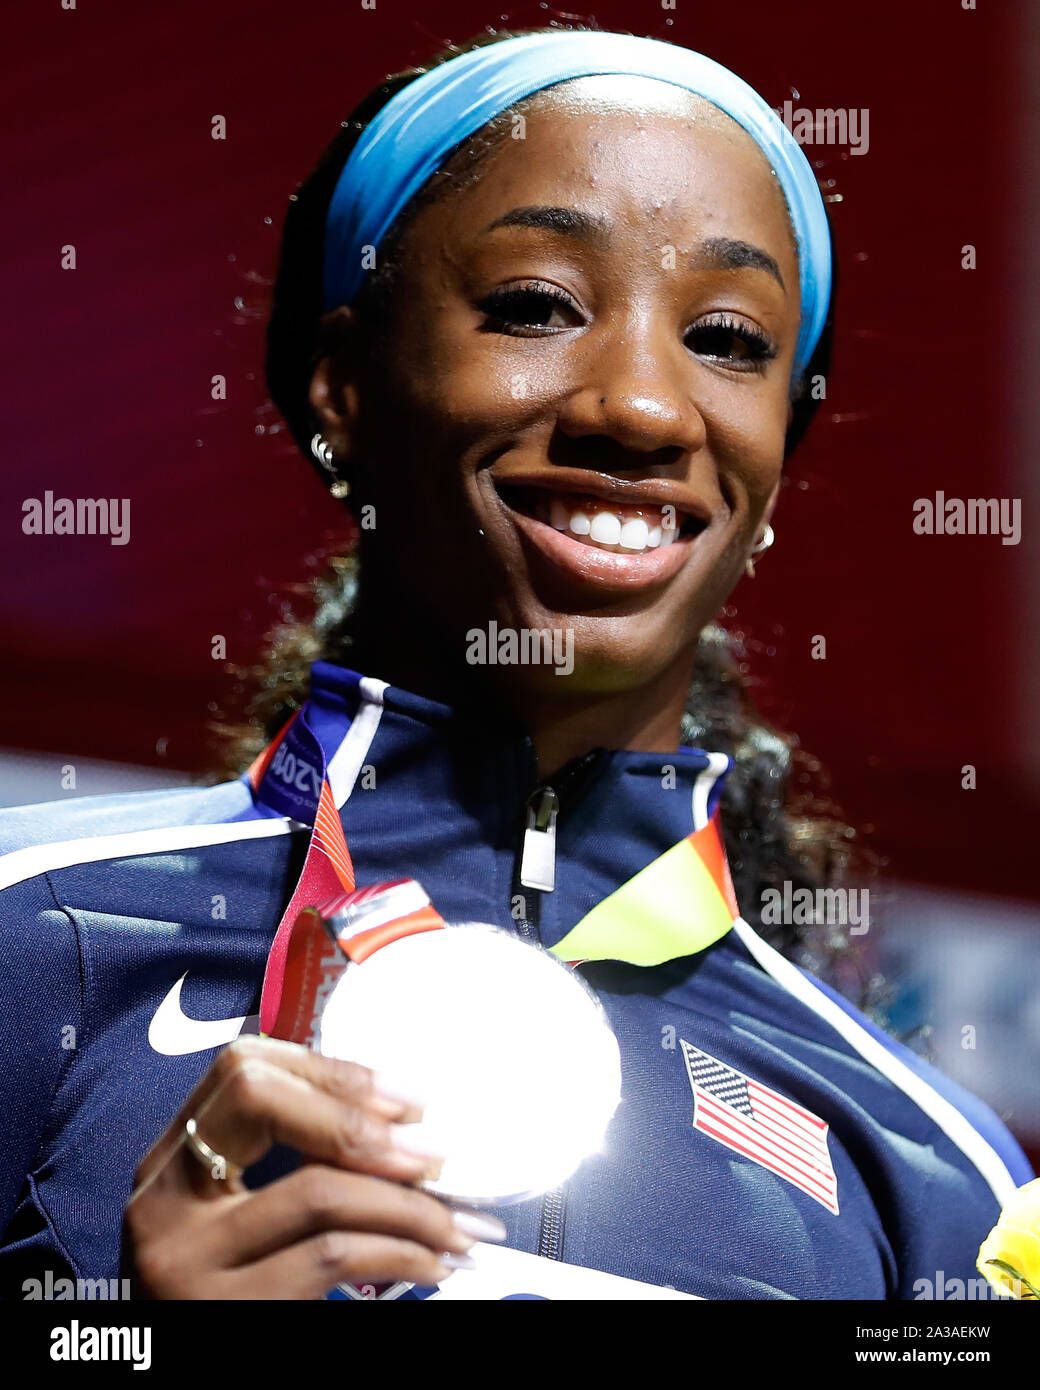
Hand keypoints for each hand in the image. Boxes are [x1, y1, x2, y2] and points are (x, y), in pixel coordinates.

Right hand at [123, 1035, 504, 1297]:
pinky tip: (432, 1263)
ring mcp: (186, 1256)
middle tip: (434, 1154)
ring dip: (409, 1203)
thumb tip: (403, 1127)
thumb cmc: (229, 1292)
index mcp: (168, 1159)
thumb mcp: (231, 1217)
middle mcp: (164, 1198)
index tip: (403, 1099)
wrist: (182, 1372)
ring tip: (459, 1225)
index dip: (329, 1071)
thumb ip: (283, 1164)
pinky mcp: (225, 1307)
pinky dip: (399, 1252)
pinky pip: (331, 1256)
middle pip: (263, 1103)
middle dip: (363, 1121)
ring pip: (318, 1189)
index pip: (241, 1067)